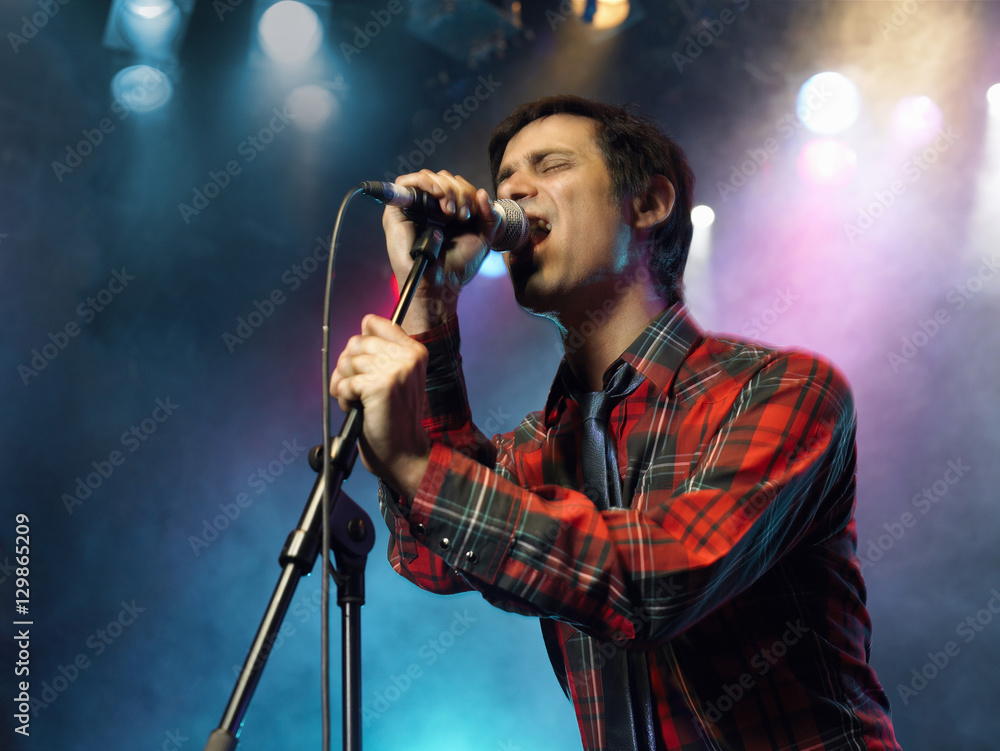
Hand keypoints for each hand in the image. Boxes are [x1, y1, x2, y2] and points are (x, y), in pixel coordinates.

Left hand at [330, 313, 430, 498]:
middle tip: (352, 387)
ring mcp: (395, 370)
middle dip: (346, 367)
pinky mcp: (380, 386)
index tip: (362, 363)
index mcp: (415, 351)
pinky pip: (346, 382)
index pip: (375, 323)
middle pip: (356, 342)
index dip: (361, 341)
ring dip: (343, 384)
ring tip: (354, 400)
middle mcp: (408, 357)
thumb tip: (364, 324)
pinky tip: (355, 407)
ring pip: (348, 362)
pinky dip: (344, 398)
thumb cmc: (395, 418)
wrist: (404, 452)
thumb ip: (385, 351)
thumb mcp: (399, 377)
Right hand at [384, 170, 500, 332]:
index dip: (467, 191)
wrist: (440, 283)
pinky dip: (425, 182)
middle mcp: (429, 207)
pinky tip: (438, 195)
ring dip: (446, 189)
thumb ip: (490, 216)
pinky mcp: (397, 211)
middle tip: (463, 215)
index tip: (473, 213)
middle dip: (459, 191)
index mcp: (447, 211)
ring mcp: (413, 208)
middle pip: (443, 178)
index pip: (456, 184)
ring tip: (452, 211)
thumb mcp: (483, 237)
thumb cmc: (458, 265)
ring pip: (428, 177)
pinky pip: (406, 182)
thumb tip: (481, 194)